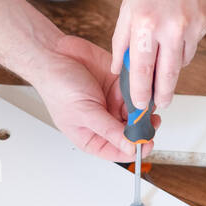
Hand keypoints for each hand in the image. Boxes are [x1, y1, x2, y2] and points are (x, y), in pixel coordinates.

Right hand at [30, 33, 159, 161]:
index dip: (135, 149)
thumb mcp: (85, 113)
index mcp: (92, 136)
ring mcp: (112, 102)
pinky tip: (142, 88)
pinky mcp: (118, 85)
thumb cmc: (58, 86)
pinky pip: (136, 91)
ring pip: (137, 111)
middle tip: (151, 120)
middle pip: (132, 132)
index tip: (148, 142)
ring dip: (144, 107)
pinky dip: (141, 90)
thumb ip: (110, 130)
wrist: (54, 54)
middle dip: (143, 127)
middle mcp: (104, 121)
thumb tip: (131, 148)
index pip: (119, 151)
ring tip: (146, 102)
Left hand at [111, 0, 205, 108]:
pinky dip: (185, 40)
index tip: (138, 106)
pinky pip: (194, 42)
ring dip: (172, 62)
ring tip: (165, 45)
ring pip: (182, 60)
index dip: (139, 92)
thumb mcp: (129, 2)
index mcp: (144, 22)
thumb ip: (122, 37)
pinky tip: (180, 20)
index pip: (140, 70)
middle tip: (159, 105)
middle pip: (167, 76)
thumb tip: (119, 67)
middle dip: (162, 95)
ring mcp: (193, 25)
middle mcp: (170, 27)